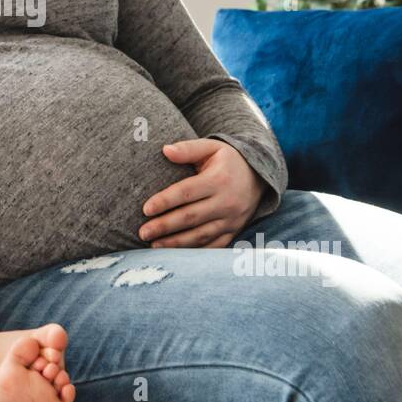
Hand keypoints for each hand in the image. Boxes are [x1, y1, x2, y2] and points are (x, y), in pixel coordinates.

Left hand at [138, 138, 266, 248]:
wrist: (259, 176)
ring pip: (200, 235)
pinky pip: (213, 246)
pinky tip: (175, 254)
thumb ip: (188, 149)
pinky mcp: (234, 231)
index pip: (187, 192)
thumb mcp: (211, 148)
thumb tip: (165, 150)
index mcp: (219, 180)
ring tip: (154, 245)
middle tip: (142, 232)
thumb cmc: (227, 160)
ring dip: (176, 243)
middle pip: (191, 217)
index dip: (165, 201)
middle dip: (165, 226)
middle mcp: (227, 202)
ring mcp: (232, 220)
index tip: (145, 209)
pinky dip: (194, 251)